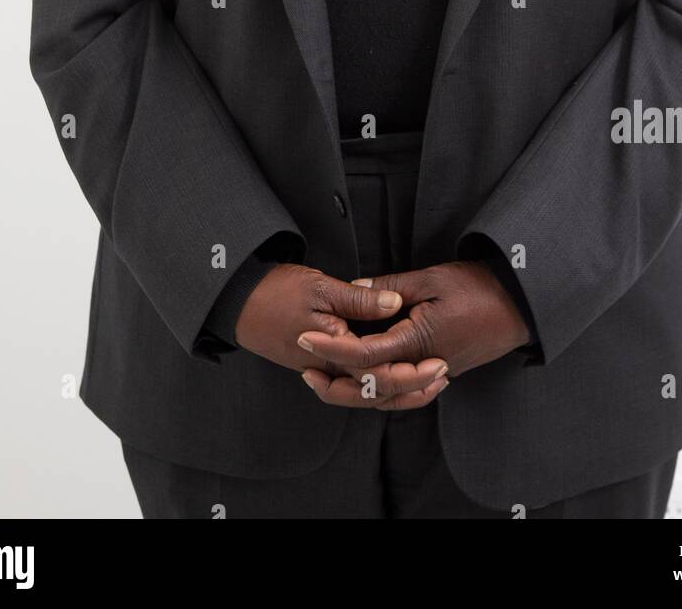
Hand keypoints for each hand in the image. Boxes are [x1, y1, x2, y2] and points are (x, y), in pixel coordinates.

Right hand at [236, 264, 449, 410]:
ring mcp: (323, 370)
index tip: (440, 361)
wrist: (239, 302)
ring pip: (365, 394)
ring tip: (427, 382)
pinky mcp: (321, 364)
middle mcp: (329, 370)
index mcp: (332, 353)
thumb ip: (359, 299)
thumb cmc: (277, 292)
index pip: (379, 376)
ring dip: (398, 391)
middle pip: (376, 393)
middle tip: (442, 375)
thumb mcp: (321, 287)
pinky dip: (378, 384)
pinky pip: (354, 383)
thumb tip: (395, 303)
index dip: (412, 373)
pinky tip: (395, 371)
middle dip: (411, 388)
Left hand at [297, 261, 531, 382]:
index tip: (304, 337)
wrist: (521, 306)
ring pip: (387, 395)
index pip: (363, 353)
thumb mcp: (431, 279)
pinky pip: (405, 392)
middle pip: (370, 386)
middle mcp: (424, 366)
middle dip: (334, 378)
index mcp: (417, 342)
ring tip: (326, 374)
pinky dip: (382, 389)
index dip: (330, 346)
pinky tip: (367, 376)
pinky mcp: (443, 372)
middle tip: (306, 367)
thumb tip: (354, 290)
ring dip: (354, 387)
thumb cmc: (479, 287)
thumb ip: (390, 289)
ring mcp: (435, 374)